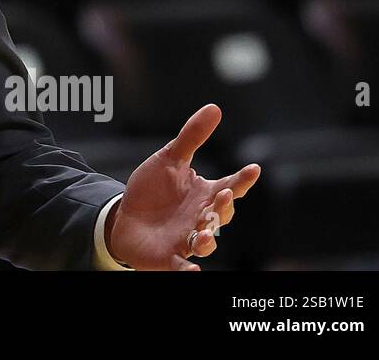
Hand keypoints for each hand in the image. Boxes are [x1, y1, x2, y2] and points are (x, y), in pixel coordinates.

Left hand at [106, 104, 259, 270]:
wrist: (125, 216)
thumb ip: (192, 136)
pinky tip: (194, 269)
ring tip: (205, 233)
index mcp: (205, 193)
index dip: (242, 179)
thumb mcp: (170, 159)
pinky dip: (189, 270)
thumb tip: (215, 107)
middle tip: (221, 196)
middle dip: (224, 207)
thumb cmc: (152, 189)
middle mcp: (201, 217)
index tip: (253, 169)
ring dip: (208, 238)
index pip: (229, 186)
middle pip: (221, 214)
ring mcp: (187, 239)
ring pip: (206, 242)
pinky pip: (182, 266)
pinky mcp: (169, 257)